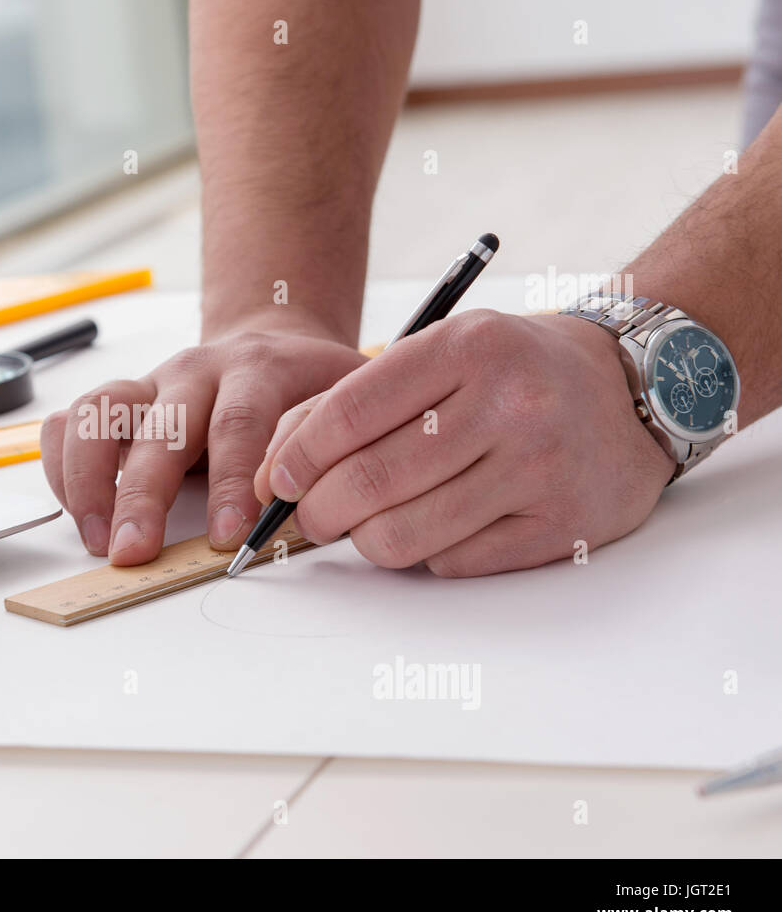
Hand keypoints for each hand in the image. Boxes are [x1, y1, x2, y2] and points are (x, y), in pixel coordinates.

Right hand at [41, 310, 368, 564]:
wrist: (273, 343)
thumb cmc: (307, 391)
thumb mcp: (343, 405)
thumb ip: (332, 447)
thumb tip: (322, 507)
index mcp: (256, 369)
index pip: (239, 422)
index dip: (233, 481)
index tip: (228, 538)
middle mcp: (193, 371)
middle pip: (159, 427)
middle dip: (143, 495)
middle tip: (134, 551)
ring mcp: (147, 385)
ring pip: (97, 415)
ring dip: (89, 481)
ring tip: (97, 540)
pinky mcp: (114, 403)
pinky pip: (68, 424)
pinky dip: (60, 468)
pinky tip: (75, 513)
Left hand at [254, 309, 675, 576]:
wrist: (635, 388)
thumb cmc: (514, 371)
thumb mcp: (440, 352)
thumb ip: (354, 399)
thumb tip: (277, 467)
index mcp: (467, 348)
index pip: (349, 412)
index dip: (297, 456)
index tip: (279, 480)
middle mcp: (509, 404)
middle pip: (369, 482)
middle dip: (318, 511)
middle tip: (312, 516)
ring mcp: (540, 469)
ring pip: (404, 535)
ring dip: (366, 540)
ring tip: (366, 526)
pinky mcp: (562, 526)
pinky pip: (455, 564)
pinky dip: (427, 554)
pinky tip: (437, 526)